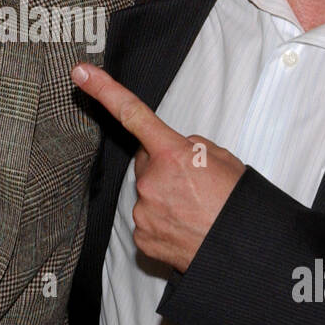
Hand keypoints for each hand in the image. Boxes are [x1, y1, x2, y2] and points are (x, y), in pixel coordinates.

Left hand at [72, 63, 244, 271]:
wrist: (243, 251)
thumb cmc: (238, 205)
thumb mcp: (223, 159)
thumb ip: (190, 146)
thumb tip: (174, 151)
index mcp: (173, 154)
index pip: (133, 114)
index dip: (104, 90)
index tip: (81, 73)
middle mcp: (151, 180)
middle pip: (147, 162)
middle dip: (164, 168)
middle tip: (195, 186)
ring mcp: (144, 211)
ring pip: (147, 193)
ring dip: (166, 197)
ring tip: (195, 211)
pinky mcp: (142, 237)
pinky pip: (147, 220)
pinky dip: (163, 222)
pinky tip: (185, 227)